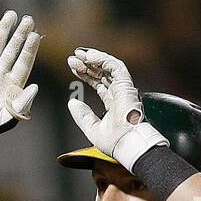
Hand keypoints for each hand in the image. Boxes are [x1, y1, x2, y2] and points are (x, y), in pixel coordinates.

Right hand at [0, 11, 39, 151]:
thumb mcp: (6, 117)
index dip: (30, 49)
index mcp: (11, 85)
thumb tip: (35, 86)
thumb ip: (21, 103)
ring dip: (3, 30)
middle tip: (28, 19)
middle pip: (12, 50)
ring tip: (11, 14)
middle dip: (20, 34)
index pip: (24, 62)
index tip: (36, 35)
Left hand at [66, 47, 168, 170]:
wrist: (128, 146)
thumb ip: (83, 115)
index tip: (74, 68)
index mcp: (113, 103)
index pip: (98, 83)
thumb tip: (72, 103)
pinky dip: (103, 60)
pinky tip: (89, 56)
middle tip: (72, 58)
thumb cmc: (116, 142)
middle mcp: (119, 94)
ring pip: (109, 67)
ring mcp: (124, 89)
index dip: (86, 75)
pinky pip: (115, 67)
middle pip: (102, 73)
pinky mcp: (126, 86)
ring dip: (94, 59)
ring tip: (78, 54)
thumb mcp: (92, 129)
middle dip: (87, 65)